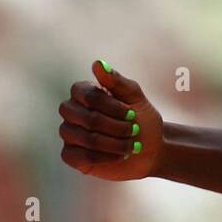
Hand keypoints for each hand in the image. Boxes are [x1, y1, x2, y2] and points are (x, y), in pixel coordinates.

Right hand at [58, 62, 163, 180]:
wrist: (151, 149)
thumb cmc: (142, 119)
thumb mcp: (136, 98)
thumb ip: (117, 81)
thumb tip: (97, 64)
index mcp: (84, 92)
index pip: (86, 95)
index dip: (111, 106)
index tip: (132, 113)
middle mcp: (72, 111)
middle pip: (85, 117)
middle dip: (113, 126)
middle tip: (134, 130)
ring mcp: (70, 133)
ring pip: (84, 138)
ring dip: (113, 143)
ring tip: (131, 145)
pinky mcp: (71, 155)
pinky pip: (79, 157)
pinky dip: (104, 157)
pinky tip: (120, 156)